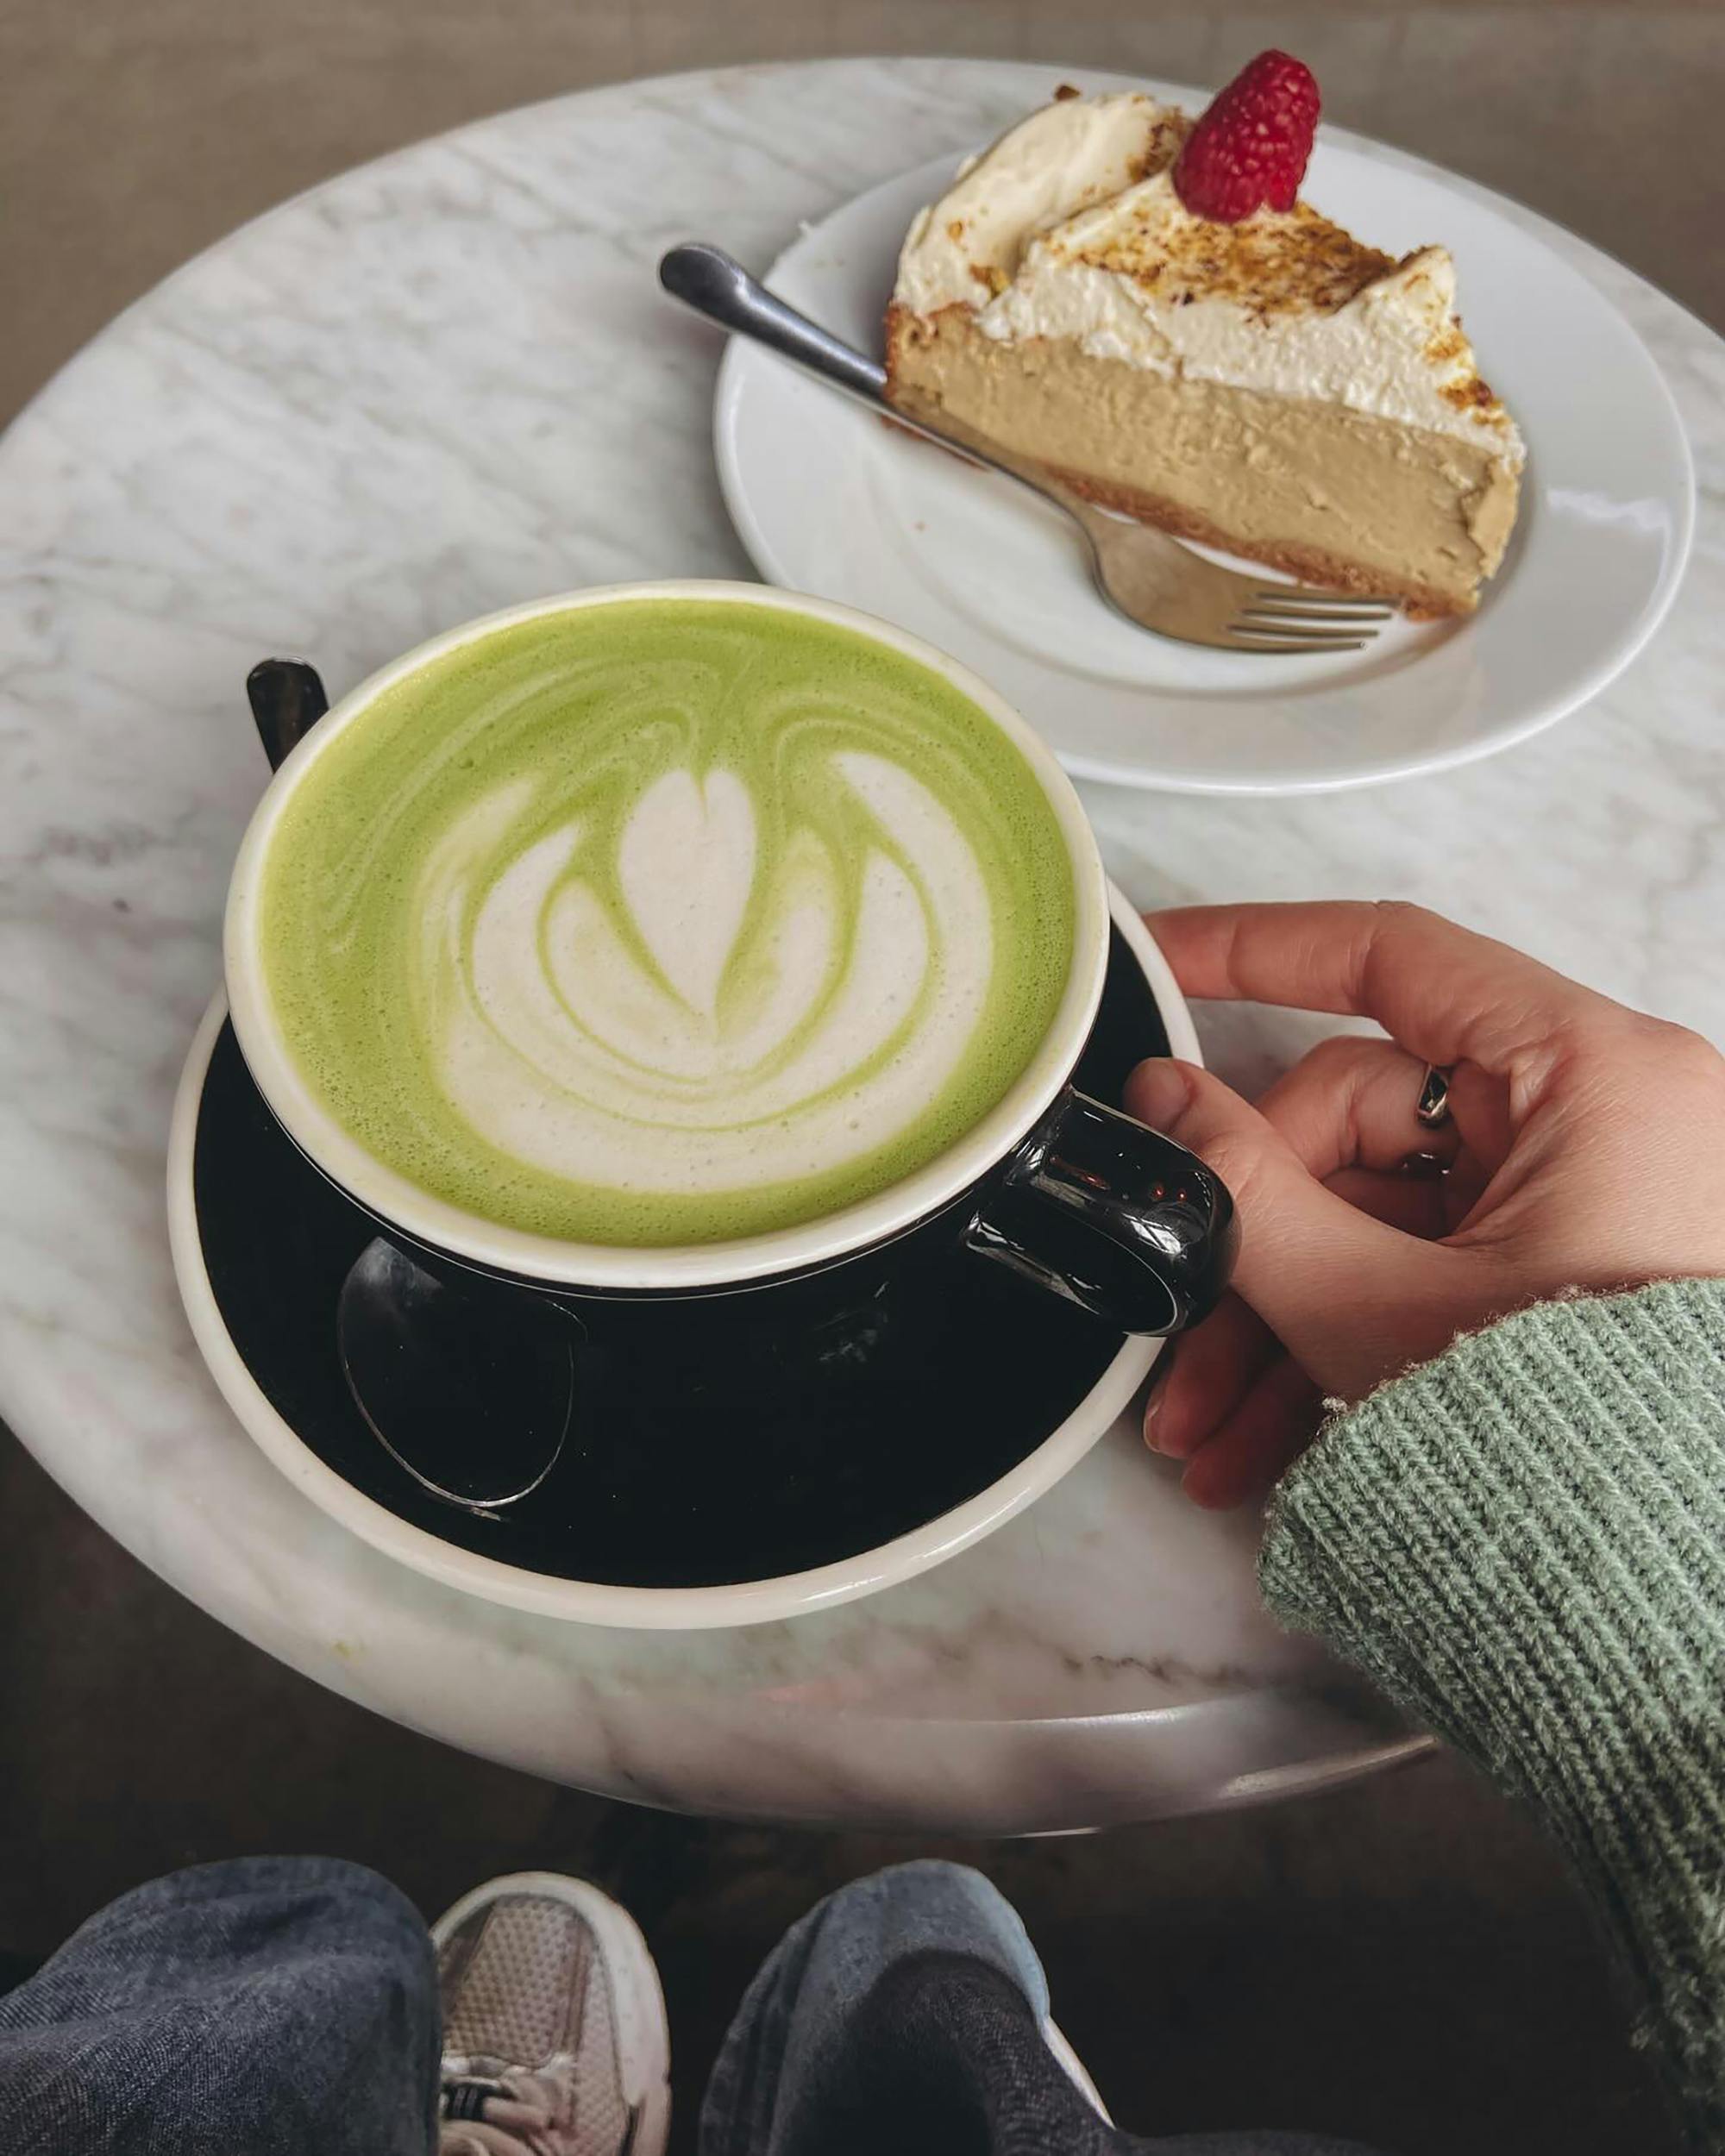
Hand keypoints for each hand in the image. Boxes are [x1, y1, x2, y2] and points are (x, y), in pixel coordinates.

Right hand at [1125, 902, 1724, 1508]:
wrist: (1684, 1613)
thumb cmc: (1592, 1453)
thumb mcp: (1379, 1310)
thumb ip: (1247, 1193)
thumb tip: (1166, 1100)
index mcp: (1594, 1077)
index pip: (1393, 958)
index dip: (1258, 948)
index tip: (1161, 959)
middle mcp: (1605, 1120)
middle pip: (1363, 1124)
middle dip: (1256, 1240)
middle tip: (1179, 1325)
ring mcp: (1594, 1202)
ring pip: (1383, 1217)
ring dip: (1283, 1316)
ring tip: (1210, 1426)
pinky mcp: (1578, 1275)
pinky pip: (1430, 1274)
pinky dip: (1350, 1342)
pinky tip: (1270, 1438)